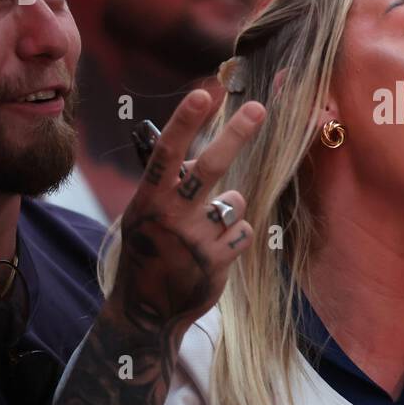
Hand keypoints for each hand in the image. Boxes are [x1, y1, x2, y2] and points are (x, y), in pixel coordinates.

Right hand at [110, 89, 264, 335]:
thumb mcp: (145, 215)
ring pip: (235, 201)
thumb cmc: (149, 250)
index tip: (204, 93)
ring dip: (229, 210)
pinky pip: (244, 230)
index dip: (185, 122)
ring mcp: (194, 239)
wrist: (147, 310)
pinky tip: (214, 251)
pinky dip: (235, 236)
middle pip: (210, 167)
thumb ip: (170, 187)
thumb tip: (202, 155)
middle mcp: (170, 215)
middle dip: (235, 134)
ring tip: (206, 230)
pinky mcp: (216, 261)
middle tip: (258, 108)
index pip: (168, 152)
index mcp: (149, 198)